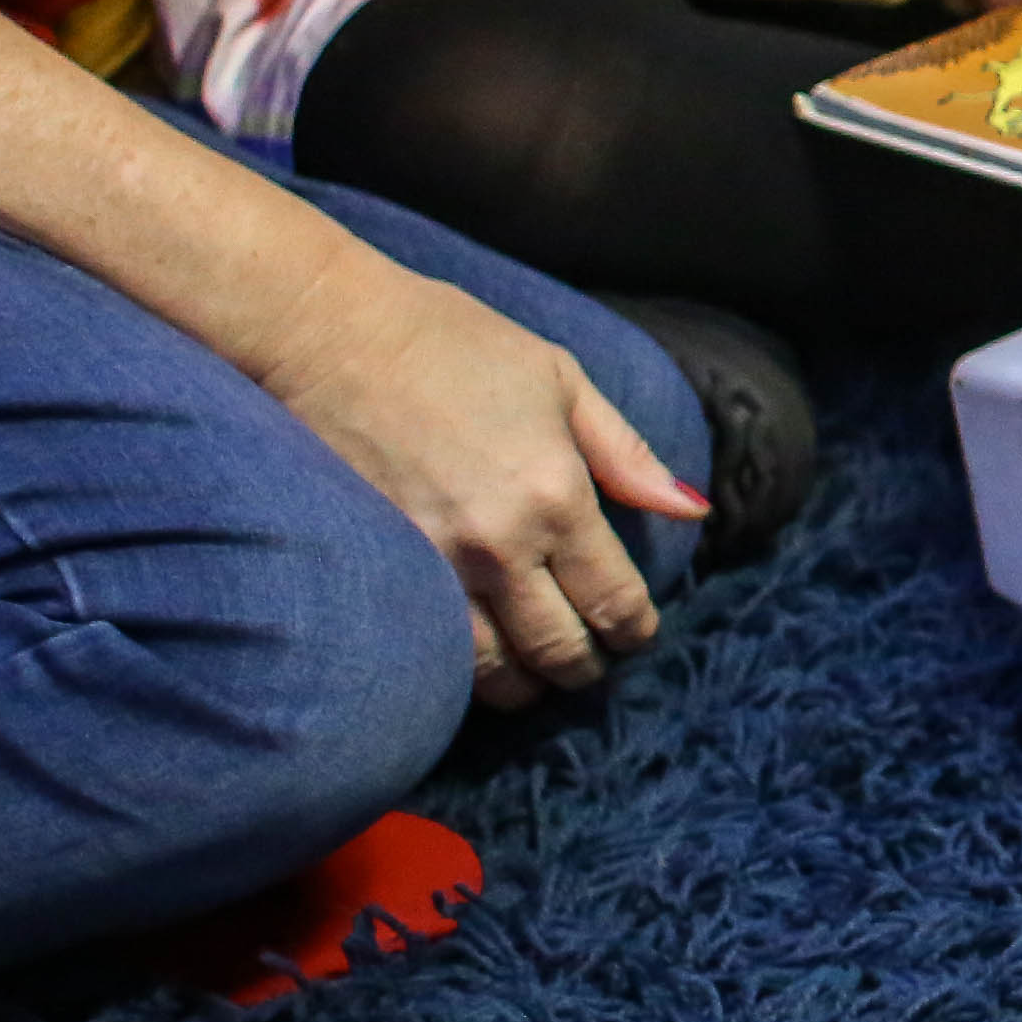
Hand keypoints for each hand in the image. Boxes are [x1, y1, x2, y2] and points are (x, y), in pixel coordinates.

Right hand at [243, 254, 703, 709]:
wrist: (330, 335)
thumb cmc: (453, 343)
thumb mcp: (563, 380)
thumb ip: (628, 456)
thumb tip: (691, 509)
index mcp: (556, 496)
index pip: (613, 602)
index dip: (633, 631)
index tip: (635, 634)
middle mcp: (500, 546)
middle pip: (557, 651)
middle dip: (583, 669)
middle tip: (589, 664)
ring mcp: (433, 567)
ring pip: (491, 671)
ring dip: (522, 685)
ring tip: (533, 676)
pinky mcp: (378, 573)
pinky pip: (430, 652)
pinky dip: (459, 672)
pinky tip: (472, 661)